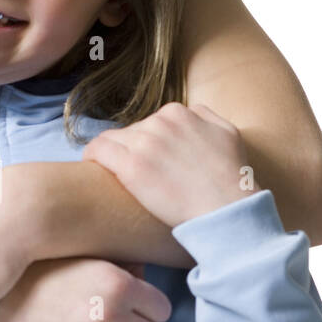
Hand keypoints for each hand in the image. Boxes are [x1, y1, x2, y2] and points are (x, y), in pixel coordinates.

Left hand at [81, 103, 260, 228]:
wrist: (226, 208)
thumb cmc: (231, 177)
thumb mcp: (227, 132)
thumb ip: (205, 116)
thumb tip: (190, 113)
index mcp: (178, 113)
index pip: (150, 122)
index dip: (146, 142)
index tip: (145, 157)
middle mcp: (158, 123)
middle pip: (131, 132)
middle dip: (130, 149)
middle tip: (131, 170)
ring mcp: (144, 144)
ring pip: (111, 140)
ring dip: (109, 154)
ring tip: (106, 170)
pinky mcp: (131, 167)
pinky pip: (98, 151)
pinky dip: (92, 156)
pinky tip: (90, 167)